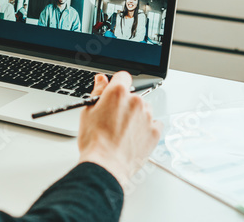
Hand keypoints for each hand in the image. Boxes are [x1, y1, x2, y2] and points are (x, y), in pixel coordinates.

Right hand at [78, 72, 161, 187]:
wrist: (105, 165)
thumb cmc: (94, 142)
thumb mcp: (88, 112)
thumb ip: (98, 92)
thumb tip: (101, 79)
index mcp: (118, 93)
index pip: (122, 77)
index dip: (116, 85)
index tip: (114, 94)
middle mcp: (136, 101)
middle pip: (133, 96)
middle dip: (125, 105)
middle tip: (113, 121)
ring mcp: (147, 116)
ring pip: (144, 110)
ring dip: (136, 117)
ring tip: (122, 133)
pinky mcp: (155, 131)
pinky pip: (154, 124)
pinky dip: (146, 129)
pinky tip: (134, 138)